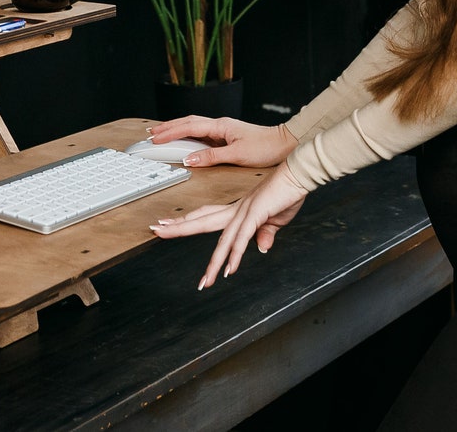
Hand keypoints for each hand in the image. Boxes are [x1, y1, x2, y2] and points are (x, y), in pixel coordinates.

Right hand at [147, 114, 296, 168]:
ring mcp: (222, 130)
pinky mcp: (226, 137)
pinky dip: (188, 136)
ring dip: (176, 130)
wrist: (284, 144)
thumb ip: (212, 157)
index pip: (189, 126)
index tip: (155, 139)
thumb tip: (190, 159)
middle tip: (151, 135)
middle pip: (187, 123)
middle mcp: (220, 125)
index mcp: (220, 126)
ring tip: (161, 135)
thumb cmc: (266, 147)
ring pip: (193, 127)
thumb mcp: (237, 154)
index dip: (170, 132)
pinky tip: (183, 141)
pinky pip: (201, 134)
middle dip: (168, 128)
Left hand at [150, 165, 307, 288]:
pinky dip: (235, 256)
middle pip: (201, 221)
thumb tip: (261, 248)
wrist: (299, 175)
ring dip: (213, 262)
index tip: (168, 224)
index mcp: (236, 210)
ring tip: (204, 281)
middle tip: (157, 231)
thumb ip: (264, 234)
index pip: (204, 216)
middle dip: (179, 228)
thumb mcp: (275, 220)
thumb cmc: (287, 193)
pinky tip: (229, 270)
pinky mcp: (257, 215)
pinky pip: (242, 239)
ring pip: (222, 240)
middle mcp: (235, 210)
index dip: (186, 221)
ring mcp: (245, 212)